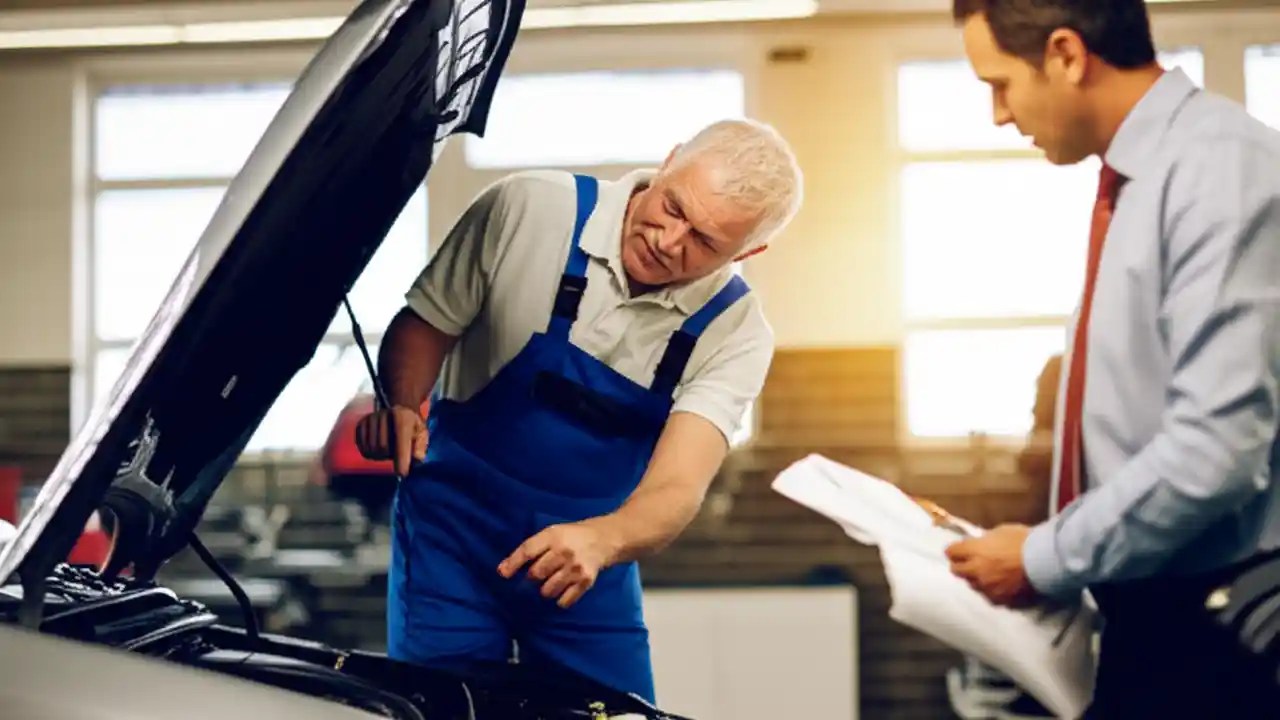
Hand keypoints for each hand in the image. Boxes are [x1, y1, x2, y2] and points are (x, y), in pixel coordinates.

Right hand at [353, 405, 426, 475]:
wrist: (398, 411)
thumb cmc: (412, 426)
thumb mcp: (422, 434)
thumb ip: (420, 447)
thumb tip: (416, 460)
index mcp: (402, 417)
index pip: (400, 443)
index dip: (401, 460)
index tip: (402, 474)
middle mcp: (384, 415)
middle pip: (383, 448)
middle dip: (390, 455)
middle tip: (397, 451)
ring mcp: (370, 418)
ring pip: (371, 449)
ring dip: (380, 455)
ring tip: (388, 447)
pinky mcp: (361, 424)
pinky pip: (362, 448)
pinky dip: (370, 452)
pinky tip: (378, 447)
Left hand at [497, 520, 620, 608]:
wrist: (606, 538)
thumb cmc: (573, 536)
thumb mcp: (553, 533)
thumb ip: (532, 548)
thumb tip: (503, 570)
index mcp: (553, 535)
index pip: (528, 550)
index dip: (513, 563)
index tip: (502, 574)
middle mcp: (564, 551)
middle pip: (536, 573)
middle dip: (533, 576)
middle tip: (540, 572)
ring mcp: (576, 567)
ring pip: (548, 590)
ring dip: (546, 589)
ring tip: (553, 580)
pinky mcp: (586, 581)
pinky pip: (564, 600)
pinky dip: (560, 599)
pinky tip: (564, 589)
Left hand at [946, 524, 1038, 607]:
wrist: (1045, 561)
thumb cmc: (1025, 541)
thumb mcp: (1001, 532)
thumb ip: (985, 540)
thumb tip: (979, 544)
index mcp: (974, 550)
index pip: (951, 552)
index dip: (955, 550)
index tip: (959, 549)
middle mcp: (976, 570)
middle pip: (956, 570)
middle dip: (961, 565)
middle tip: (969, 562)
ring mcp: (987, 587)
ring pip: (972, 584)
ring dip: (976, 578)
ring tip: (989, 574)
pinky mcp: (999, 599)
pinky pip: (989, 595)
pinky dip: (992, 590)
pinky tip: (1000, 584)